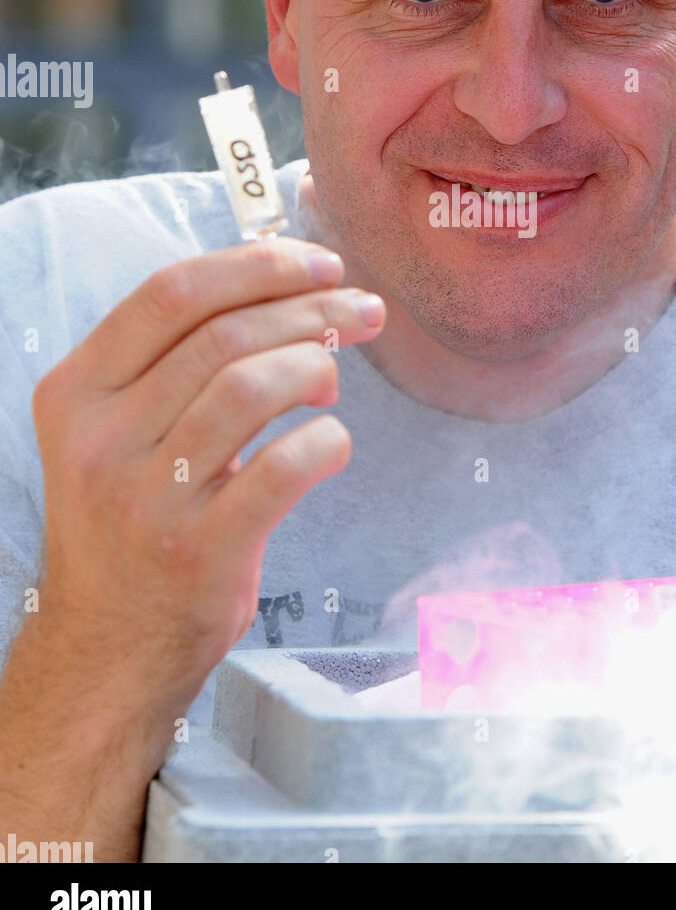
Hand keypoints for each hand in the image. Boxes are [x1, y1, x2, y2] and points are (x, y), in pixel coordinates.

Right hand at [31, 237, 383, 721]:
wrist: (109, 646)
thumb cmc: (135, 518)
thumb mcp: (119, 432)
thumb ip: (176, 363)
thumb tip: (291, 284)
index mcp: (77, 392)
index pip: (171, 292)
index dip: (257, 265)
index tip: (321, 263)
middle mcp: (101, 439)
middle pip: (225, 335)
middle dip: (311, 309)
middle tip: (363, 310)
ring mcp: (147, 498)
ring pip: (253, 386)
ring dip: (317, 366)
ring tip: (333, 380)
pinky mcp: (198, 552)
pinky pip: (284, 468)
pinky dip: (326, 441)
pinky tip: (331, 443)